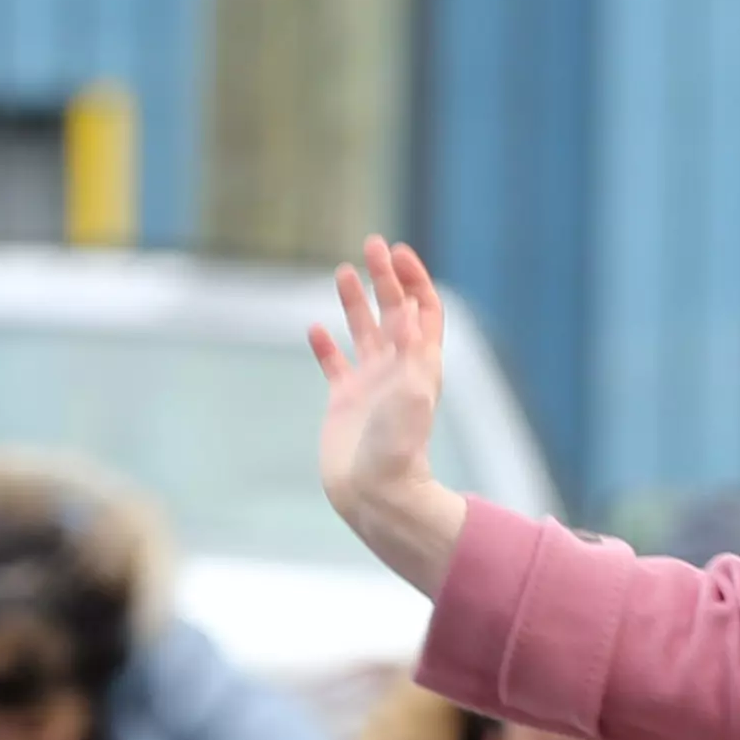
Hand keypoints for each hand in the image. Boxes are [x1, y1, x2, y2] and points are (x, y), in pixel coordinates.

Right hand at [309, 237, 472, 590]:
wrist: (376, 495)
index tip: (397, 252)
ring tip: (344, 272)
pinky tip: (314, 329)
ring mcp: (370, 386)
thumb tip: (410, 309)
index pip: (424, 310)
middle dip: (384, 278)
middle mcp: (398, 371)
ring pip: (364, 333)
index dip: (414, 279)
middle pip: (394, 312)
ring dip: (356, 302)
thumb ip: (412, 352)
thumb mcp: (411, 396)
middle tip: (371, 244)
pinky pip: (335, 366)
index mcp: (421, 365)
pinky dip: (326, 346)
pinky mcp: (344, 404)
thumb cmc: (398, 451)